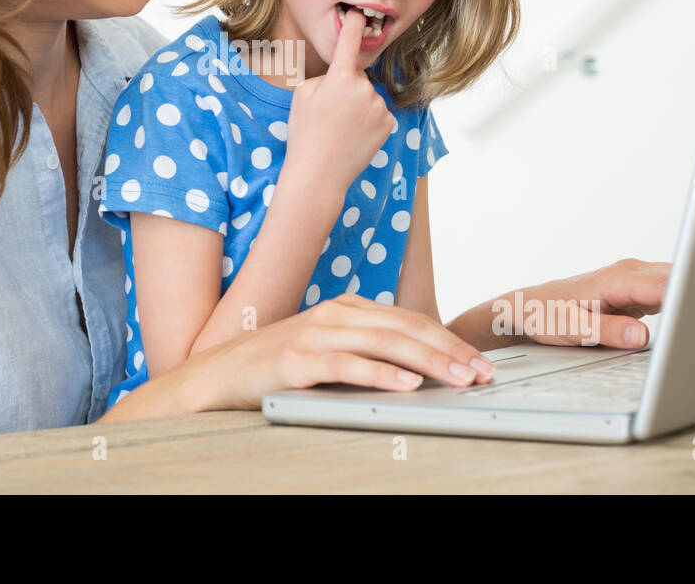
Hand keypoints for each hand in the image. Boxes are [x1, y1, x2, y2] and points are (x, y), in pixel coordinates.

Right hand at [178, 293, 498, 410]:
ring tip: (458, 378)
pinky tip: (406, 384)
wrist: (213, 378)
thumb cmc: (272, 369)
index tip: (479, 361)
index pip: (409, 320)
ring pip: (384, 343)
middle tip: (481, 372)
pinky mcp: (295, 361)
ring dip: (428, 362)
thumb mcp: (325, 353)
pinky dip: (381, 374)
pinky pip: (346, 365)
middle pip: (404, 328)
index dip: (448, 339)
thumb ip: (365, 354)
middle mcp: (333, 315)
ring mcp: (313, 335)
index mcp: (344, 310)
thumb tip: (418, 373)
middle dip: (449, 351)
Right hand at [281, 8, 393, 195]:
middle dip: (345, 88)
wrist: (319, 173)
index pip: (349, 43)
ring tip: (340, 128)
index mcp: (340, 77)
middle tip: (329, 114)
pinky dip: (369, 120)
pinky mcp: (388, 123)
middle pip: (356, 78)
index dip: (354, 26)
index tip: (359, 14)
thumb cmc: (305, 133)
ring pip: (368, 96)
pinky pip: (377, 113)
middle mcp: (364, 88)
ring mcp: (379, 106)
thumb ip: (324, 77)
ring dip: (358, 106)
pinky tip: (354, 135)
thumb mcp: (302, 95)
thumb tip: (339, 75)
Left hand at [492, 258, 670, 348]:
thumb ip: (609, 331)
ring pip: (676, 282)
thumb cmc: (547, 314)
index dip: (693, 295)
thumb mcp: (572, 329)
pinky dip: (683, 302)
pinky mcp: (637, 289)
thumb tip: (642, 336)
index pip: (666, 285)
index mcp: (616, 279)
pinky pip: (668, 291)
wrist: (531, 305)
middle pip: (678, 279)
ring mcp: (635, 278)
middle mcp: (629, 272)